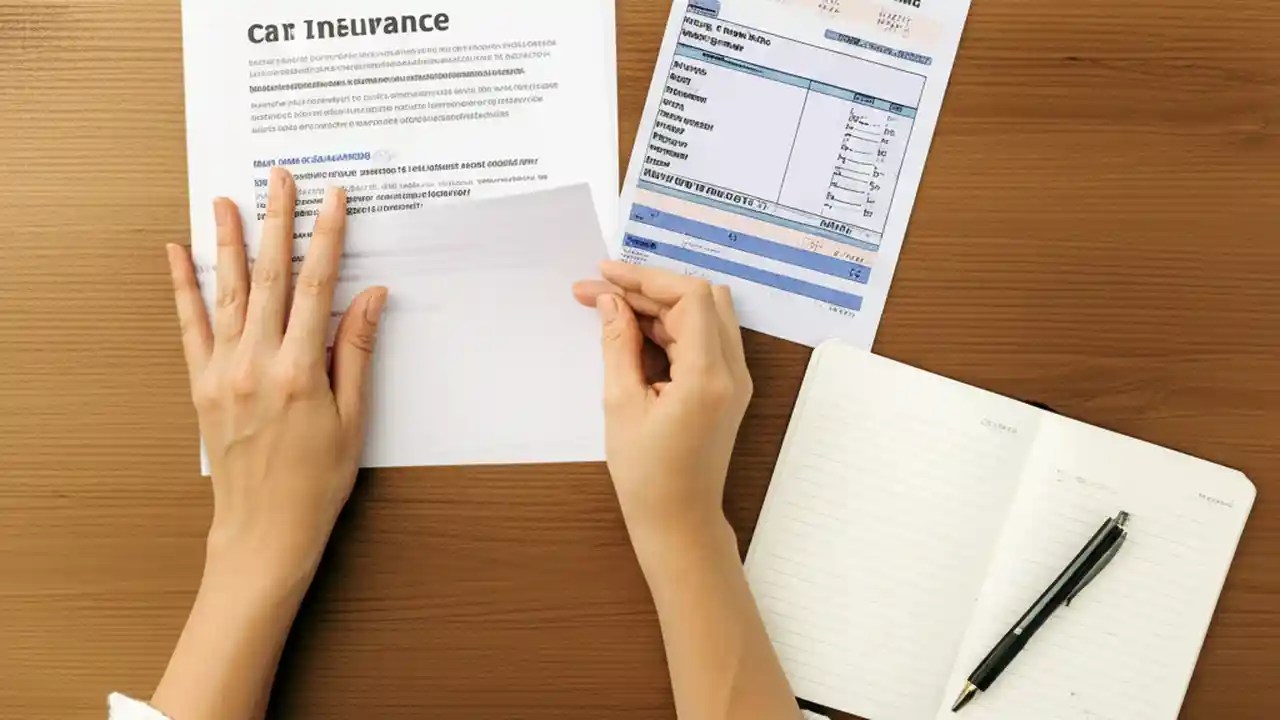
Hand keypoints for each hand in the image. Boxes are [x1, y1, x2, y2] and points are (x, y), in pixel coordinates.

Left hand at [165, 167, 387, 588]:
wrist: (265, 530)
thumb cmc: (317, 481)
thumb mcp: (353, 418)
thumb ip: (356, 352)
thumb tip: (370, 297)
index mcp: (300, 370)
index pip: (317, 287)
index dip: (327, 238)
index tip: (333, 201)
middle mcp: (256, 363)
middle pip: (269, 276)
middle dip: (276, 222)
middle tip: (278, 179)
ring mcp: (223, 372)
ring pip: (227, 292)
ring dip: (226, 242)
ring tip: (224, 200)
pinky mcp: (202, 386)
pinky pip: (189, 326)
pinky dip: (183, 288)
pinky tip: (176, 255)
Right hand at [573, 262, 752, 542]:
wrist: (679, 521)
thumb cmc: (647, 475)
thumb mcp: (621, 404)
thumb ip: (617, 344)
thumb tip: (609, 301)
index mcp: (708, 376)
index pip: (690, 296)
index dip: (646, 277)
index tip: (605, 275)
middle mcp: (731, 371)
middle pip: (699, 299)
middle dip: (647, 289)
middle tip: (596, 293)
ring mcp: (734, 379)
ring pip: (701, 316)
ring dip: (657, 306)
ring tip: (606, 310)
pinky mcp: (725, 387)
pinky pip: (701, 340)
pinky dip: (668, 328)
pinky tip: (630, 333)